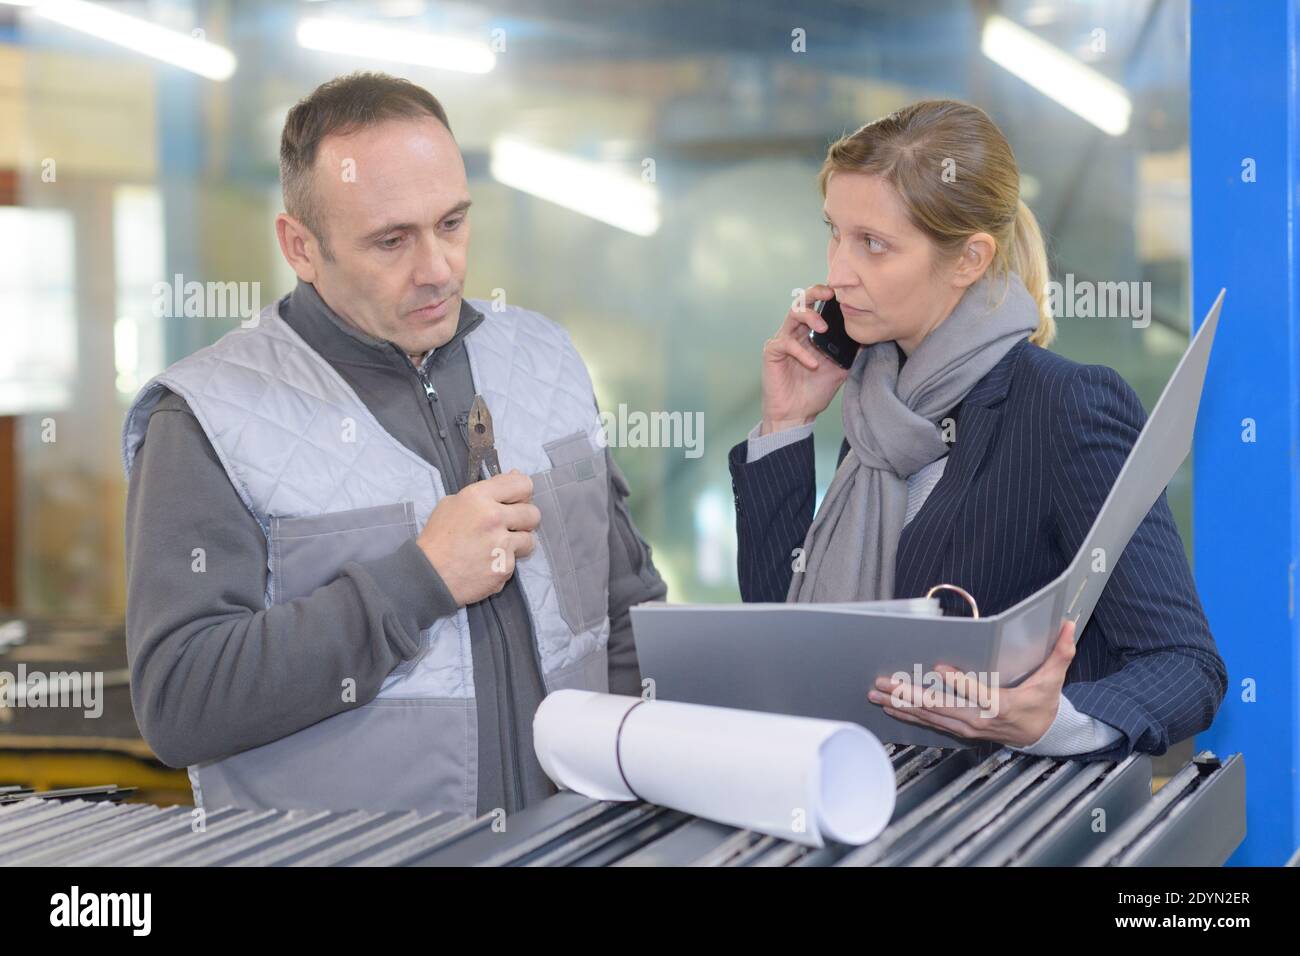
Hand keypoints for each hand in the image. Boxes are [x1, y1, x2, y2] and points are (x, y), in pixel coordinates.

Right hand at [416, 469, 540, 605]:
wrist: (427, 576)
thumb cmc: (438, 538)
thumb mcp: (452, 503)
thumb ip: (486, 490)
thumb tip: (515, 475)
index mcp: (479, 496)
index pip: (523, 484)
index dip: (522, 493)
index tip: (516, 501)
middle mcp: (493, 517)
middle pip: (533, 513)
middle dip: (524, 520)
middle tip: (509, 527)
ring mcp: (501, 544)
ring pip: (529, 540)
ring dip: (517, 544)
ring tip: (496, 548)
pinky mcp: (504, 568)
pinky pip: (514, 562)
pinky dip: (502, 564)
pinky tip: (485, 564)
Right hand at [760, 284, 851, 433]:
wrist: (797, 414)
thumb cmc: (815, 392)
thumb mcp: (841, 369)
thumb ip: (851, 352)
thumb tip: (869, 336)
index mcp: (811, 333)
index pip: (818, 305)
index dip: (827, 294)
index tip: (844, 292)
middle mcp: (796, 332)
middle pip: (802, 300)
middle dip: (816, 292)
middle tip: (831, 294)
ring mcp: (783, 340)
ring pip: (792, 314)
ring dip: (810, 316)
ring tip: (824, 328)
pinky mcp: (772, 352)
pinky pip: (786, 343)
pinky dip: (801, 352)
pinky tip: (813, 364)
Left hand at [867, 619, 1077, 747]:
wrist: (1041, 735)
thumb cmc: (1042, 704)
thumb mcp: (1053, 679)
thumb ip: (1060, 653)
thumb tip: (1069, 625)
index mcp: (1002, 705)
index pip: (978, 693)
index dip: (958, 682)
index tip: (937, 669)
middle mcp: (979, 719)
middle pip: (940, 706)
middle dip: (908, 694)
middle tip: (884, 683)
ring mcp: (966, 727)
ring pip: (929, 716)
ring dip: (900, 705)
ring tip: (876, 694)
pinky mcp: (958, 730)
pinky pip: (929, 723)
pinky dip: (908, 715)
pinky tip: (888, 707)